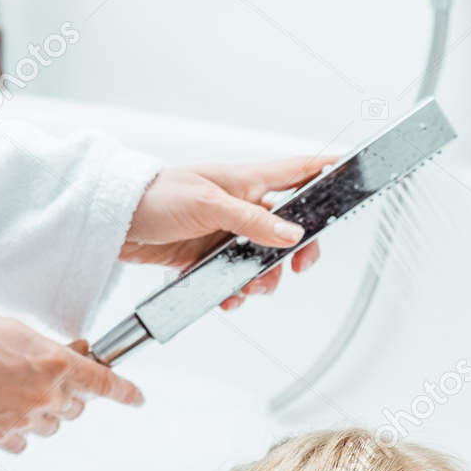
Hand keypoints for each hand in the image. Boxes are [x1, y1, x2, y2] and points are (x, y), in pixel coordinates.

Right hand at [0, 305, 142, 454]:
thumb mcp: (14, 329)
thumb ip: (49, 349)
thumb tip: (73, 357)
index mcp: (53, 364)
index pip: (105, 384)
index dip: (126, 393)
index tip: (137, 398)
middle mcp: (43, 396)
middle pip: (77, 406)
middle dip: (66, 392)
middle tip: (38, 374)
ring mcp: (20, 420)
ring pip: (51, 425)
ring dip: (41, 411)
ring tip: (8, 388)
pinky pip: (22, 441)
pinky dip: (16, 429)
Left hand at [121, 156, 333, 310]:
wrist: (115, 221)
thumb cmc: (156, 195)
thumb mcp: (208, 205)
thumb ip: (253, 221)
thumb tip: (293, 234)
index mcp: (247, 180)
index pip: (300, 171)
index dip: (329, 173)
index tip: (355, 180)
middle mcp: (242, 206)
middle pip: (290, 228)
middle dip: (296, 253)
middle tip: (295, 269)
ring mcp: (227, 233)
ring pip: (264, 260)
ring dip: (261, 280)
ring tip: (245, 289)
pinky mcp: (209, 257)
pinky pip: (234, 279)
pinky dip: (234, 293)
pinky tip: (225, 298)